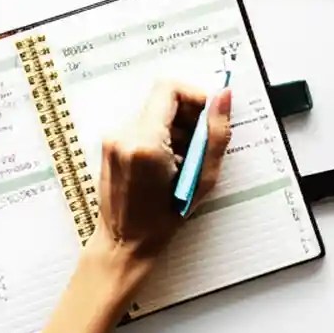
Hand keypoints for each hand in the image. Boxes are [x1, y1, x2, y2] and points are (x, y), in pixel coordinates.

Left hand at [40, 82, 232, 332]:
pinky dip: (161, 137)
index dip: (196, 95)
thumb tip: (223, 98)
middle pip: (163, 100)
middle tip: (201, 143)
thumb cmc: (162, 220)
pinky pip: (142, 126)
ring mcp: (113, 139)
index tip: (210, 113)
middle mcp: (124, 135)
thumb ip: (215, 135)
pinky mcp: (110, 144)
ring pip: (154, 113)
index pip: (169, 89)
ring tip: (185, 160)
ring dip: (176, 129)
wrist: (124, 243)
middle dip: (188, 116)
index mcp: (145, 142)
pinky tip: (169, 163)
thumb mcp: (201, 181)